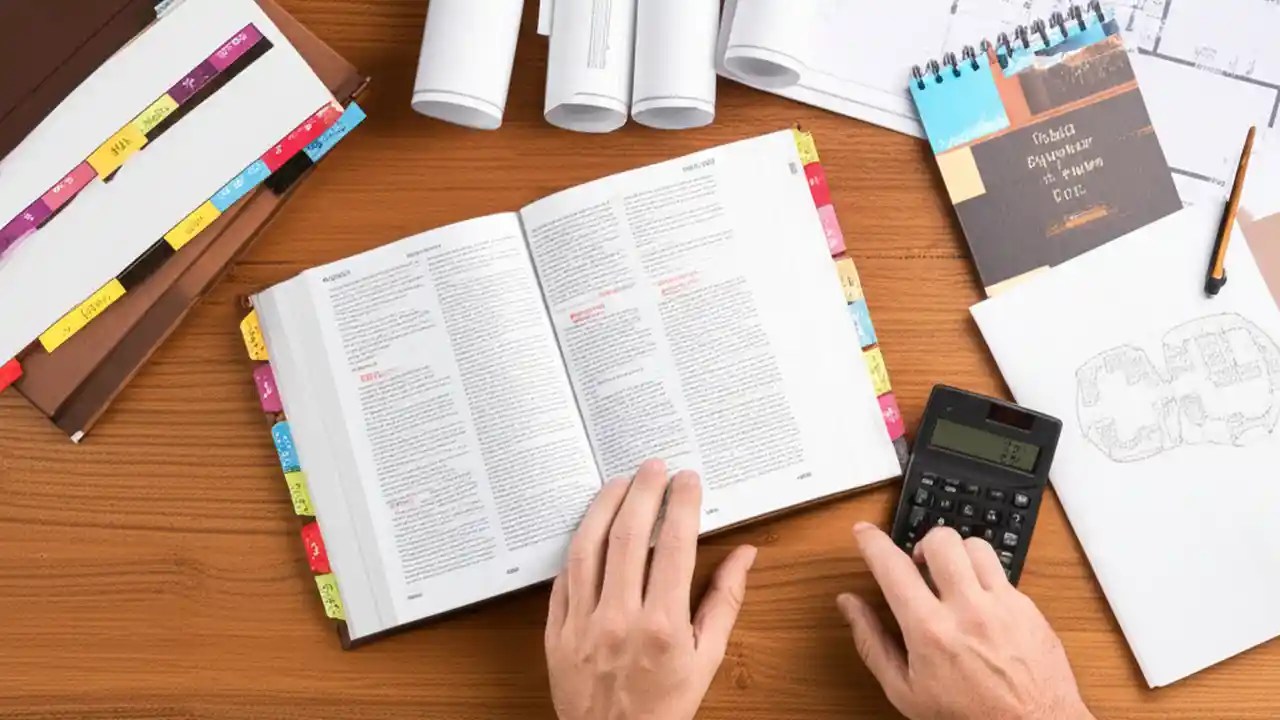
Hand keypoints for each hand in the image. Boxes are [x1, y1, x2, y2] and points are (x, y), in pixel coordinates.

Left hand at [545, 459, 757, 719]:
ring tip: (619, 482)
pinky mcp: (556, 632)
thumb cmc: (667, 706)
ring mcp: (582, 624)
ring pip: (586, 548)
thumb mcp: (707, 659)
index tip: (687, 479)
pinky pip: (562, 578)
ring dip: (602, 507)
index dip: (681, 504)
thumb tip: (745, 554)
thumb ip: (725, 601)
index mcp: (663, 625)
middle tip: (654, 466)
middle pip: (627, 536)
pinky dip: (575, 546)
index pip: (673, 545)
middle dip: (642, 492)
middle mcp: (619, 619)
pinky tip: (588, 526)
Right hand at [837, 523, 1092, 719]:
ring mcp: (1003, 605)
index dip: (872, 542)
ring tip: (951, 578)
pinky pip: (1003, 573)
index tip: (864, 532)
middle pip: (940, 540)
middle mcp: (968, 610)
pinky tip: (980, 604)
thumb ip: (872, 642)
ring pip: (976, 546)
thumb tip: (849, 605)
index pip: (892, 567)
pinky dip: (985, 579)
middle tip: (918, 564)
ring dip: (957, 555)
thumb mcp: (905, 691)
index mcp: (930, 631)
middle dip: (922, 543)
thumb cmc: (968, 717)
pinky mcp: (1029, 608)